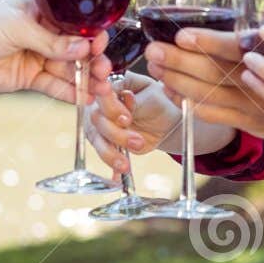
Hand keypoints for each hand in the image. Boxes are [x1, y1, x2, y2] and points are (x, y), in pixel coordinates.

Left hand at [0, 0, 112, 104]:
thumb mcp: (16, 27)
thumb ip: (50, 40)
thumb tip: (84, 47)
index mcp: (40, 10)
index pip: (74, 22)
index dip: (91, 34)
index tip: (100, 45)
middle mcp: (42, 32)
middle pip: (76, 47)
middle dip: (93, 59)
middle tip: (104, 71)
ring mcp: (35, 56)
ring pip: (68, 69)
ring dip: (86, 78)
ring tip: (102, 89)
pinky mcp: (27, 78)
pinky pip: (53, 86)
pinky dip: (70, 92)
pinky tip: (85, 98)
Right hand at [88, 72, 233, 172]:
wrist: (166, 121)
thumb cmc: (159, 100)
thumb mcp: (152, 94)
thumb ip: (136, 98)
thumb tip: (125, 97)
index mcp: (110, 86)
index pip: (102, 94)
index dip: (110, 107)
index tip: (126, 118)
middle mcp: (99, 105)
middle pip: (97, 119)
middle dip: (116, 132)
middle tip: (136, 140)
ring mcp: (100, 125)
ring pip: (98, 139)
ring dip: (111, 153)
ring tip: (126, 164)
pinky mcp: (105, 142)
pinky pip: (104, 154)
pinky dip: (111, 164)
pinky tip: (116, 176)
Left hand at [147, 30, 263, 141]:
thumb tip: (254, 16)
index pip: (237, 49)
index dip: (208, 43)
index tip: (181, 35)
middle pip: (215, 73)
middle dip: (180, 61)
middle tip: (154, 50)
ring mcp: (256, 107)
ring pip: (208, 96)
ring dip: (177, 81)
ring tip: (156, 66)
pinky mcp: (252, 124)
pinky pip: (213, 115)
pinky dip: (188, 104)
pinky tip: (171, 90)